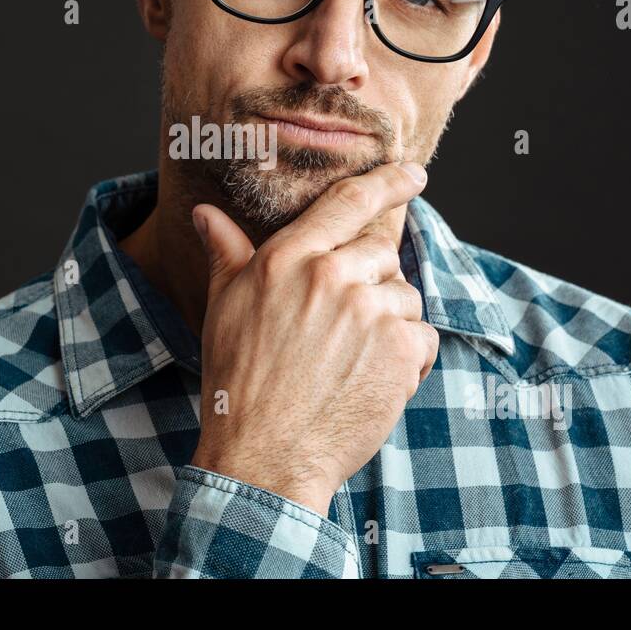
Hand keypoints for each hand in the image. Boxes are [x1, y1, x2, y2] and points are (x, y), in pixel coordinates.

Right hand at [189, 161, 439, 515]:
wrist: (264, 456)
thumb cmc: (238, 383)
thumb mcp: (224, 308)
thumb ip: (226, 253)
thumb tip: (206, 214)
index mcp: (287, 259)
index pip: (346, 203)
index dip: (387, 181)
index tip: (414, 173)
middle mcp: (330, 277)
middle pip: (381, 253)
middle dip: (373, 282)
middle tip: (346, 326)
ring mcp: (369, 313)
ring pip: (405, 296)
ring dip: (390, 323)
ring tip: (353, 360)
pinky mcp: (401, 351)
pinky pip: (424, 335)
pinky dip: (411, 357)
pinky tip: (376, 378)